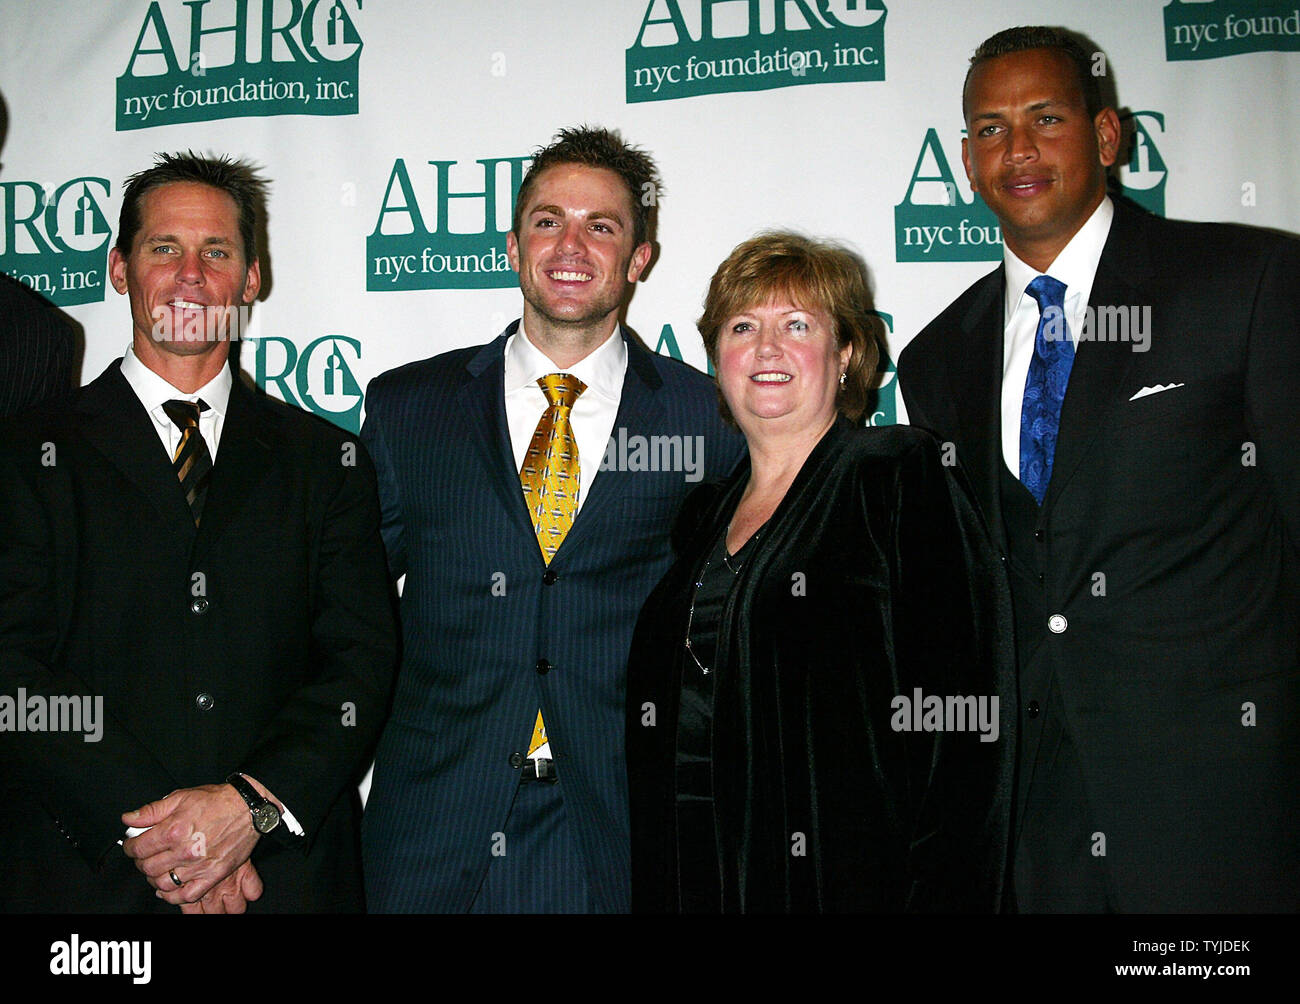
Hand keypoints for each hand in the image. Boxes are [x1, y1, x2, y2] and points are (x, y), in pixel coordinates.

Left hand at [122, 783, 261, 905]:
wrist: (248, 809)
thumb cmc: (216, 801)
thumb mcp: (181, 797)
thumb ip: (152, 810)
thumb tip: (128, 819)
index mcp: (174, 830)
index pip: (138, 849)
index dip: (130, 847)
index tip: (132, 845)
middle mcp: (184, 851)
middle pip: (148, 868)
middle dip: (141, 862)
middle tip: (144, 856)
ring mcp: (199, 866)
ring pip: (163, 883)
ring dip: (154, 878)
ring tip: (157, 869)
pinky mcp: (212, 875)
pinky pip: (186, 895)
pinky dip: (173, 895)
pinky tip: (169, 886)